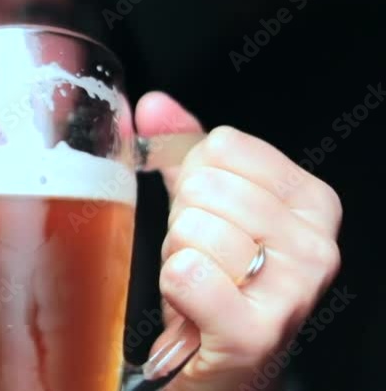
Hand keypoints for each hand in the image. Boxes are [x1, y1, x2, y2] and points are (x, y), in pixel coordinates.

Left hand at [136, 92, 341, 390]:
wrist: (221, 364)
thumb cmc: (216, 282)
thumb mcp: (205, 206)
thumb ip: (183, 148)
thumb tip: (154, 105)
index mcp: (311, 201)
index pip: (222, 147)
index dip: (195, 179)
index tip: (209, 216)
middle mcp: (315, 244)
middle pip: (206, 186)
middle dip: (183, 221)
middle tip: (200, 256)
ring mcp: (292, 290)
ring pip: (193, 228)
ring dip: (178, 256)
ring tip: (197, 281)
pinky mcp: (254, 332)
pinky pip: (187, 274)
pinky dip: (173, 286)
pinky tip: (192, 303)